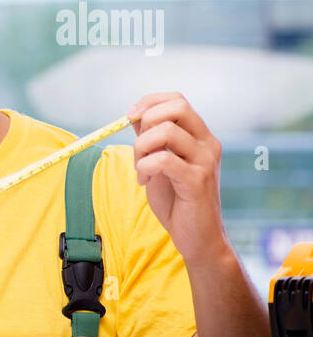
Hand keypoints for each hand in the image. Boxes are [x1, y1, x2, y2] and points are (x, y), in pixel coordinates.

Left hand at [126, 92, 227, 265]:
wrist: (197, 237)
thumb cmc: (177, 201)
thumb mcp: (160, 164)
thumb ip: (152, 140)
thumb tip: (134, 115)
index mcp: (200, 136)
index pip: (178, 99)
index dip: (149, 102)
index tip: (129, 117)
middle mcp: (208, 143)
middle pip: (176, 107)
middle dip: (145, 123)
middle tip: (138, 148)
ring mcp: (205, 160)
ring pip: (166, 131)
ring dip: (141, 148)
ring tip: (141, 169)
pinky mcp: (197, 180)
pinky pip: (163, 159)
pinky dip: (145, 167)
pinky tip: (145, 181)